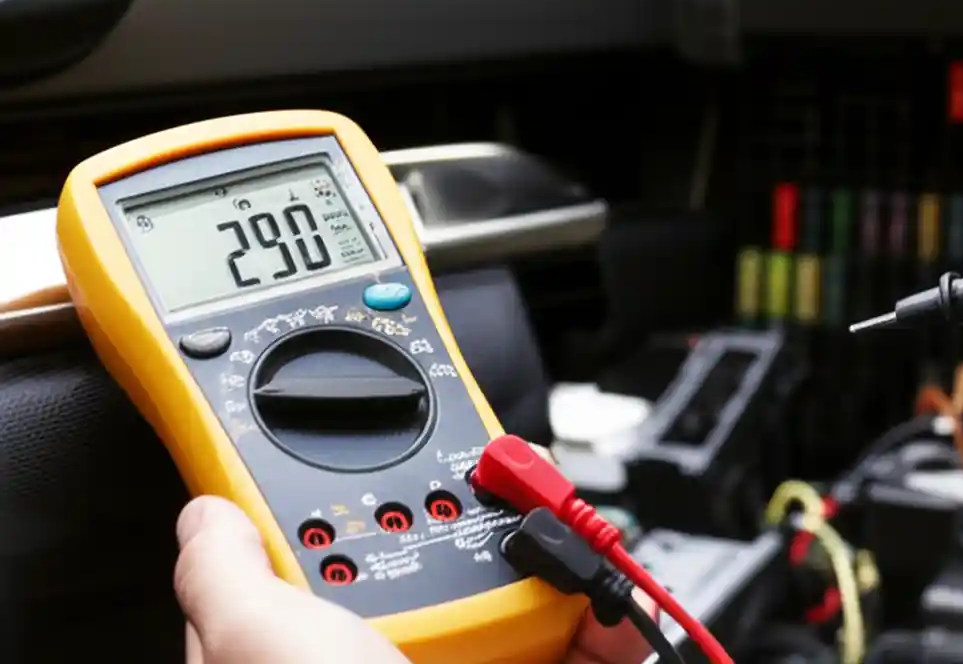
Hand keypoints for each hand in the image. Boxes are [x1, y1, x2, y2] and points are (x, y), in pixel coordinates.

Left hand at [176, 496, 658, 663]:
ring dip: (557, 568)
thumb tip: (203, 515)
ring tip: (575, 550)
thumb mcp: (256, 649)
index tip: (400, 465)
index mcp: (302, 653)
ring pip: (515, 601)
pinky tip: (611, 612)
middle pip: (436, 562)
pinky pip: (574, 647)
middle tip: (512, 497)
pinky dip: (604, 624)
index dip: (358, 503)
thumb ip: (223, 577)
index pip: (319, 559)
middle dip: (484, 524)